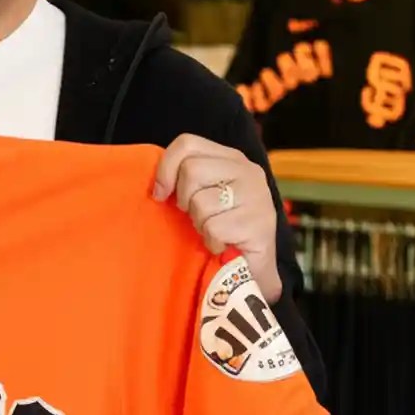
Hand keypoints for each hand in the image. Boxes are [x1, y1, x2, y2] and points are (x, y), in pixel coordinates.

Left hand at [153, 134, 282, 302]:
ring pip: (201, 201)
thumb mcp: (204, 195)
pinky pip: (213, 228)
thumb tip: (156, 186)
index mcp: (231, 159)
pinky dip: (212, 242)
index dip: (166, 168)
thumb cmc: (222, 230)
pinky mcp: (258, 224)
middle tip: (196, 217)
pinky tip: (223, 246)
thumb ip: (186, 179)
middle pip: (191, 170)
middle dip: (185, 200)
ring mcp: (256, 196)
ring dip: (200, 225)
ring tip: (214, 232)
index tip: (161, 194)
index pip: (187, 144)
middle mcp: (248, 171)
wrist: (253, 270)